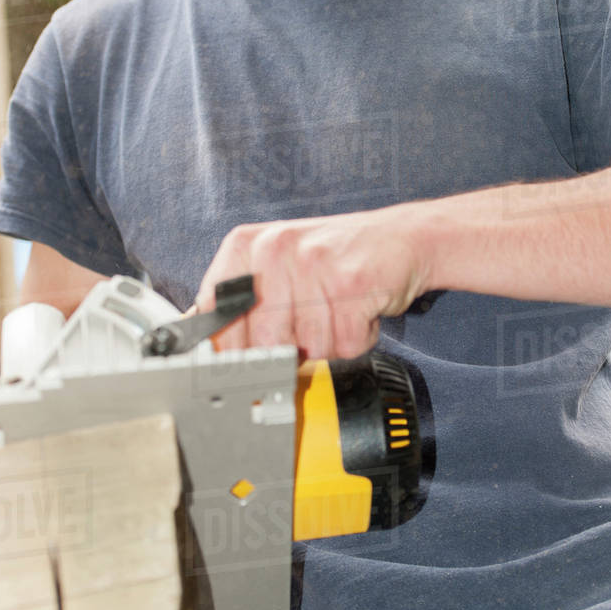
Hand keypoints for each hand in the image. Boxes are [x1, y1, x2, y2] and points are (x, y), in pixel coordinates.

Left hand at [195, 205, 430, 358]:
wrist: (399, 238)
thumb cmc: (334, 259)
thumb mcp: (276, 269)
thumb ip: (241, 306)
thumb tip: (210, 352)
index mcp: (245, 246)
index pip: (217, 316)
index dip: (231, 353)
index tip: (242, 372)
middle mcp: (274, 250)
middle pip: (264, 343)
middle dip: (291, 351)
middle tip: (308, 330)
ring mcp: (312, 264)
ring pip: (309, 348)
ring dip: (329, 344)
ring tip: (338, 312)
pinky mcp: (350, 283)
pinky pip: (345, 344)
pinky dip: (357, 339)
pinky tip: (358, 310)